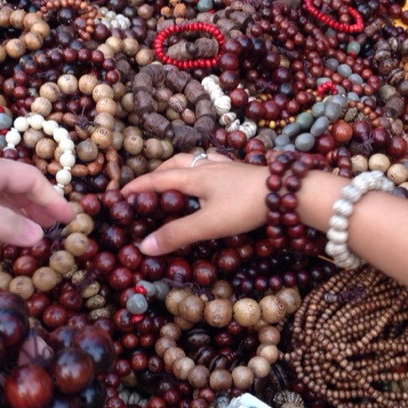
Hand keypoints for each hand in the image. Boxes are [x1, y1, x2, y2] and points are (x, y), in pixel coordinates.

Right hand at [121, 152, 269, 254]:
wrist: (287, 191)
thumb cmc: (245, 206)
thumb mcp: (208, 224)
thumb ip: (176, 234)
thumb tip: (143, 246)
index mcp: (194, 177)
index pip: (157, 179)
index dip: (138, 187)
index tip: (120, 194)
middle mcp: (208, 167)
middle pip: (175, 164)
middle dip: (157, 173)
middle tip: (146, 186)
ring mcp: (227, 167)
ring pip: (196, 161)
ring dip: (180, 167)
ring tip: (175, 177)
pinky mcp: (242, 171)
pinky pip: (215, 164)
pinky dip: (204, 168)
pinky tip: (212, 175)